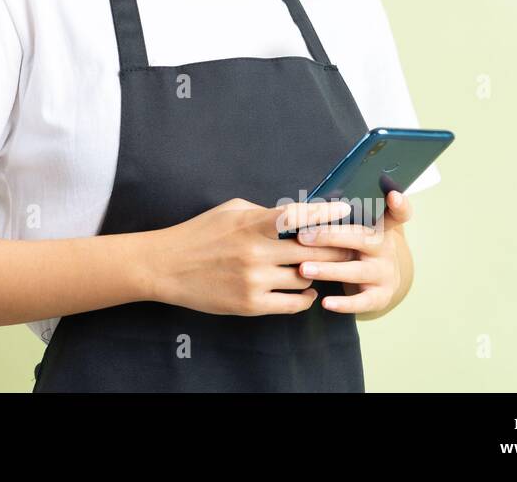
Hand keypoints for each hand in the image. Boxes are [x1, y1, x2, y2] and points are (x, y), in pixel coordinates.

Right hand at [147, 198, 358, 316]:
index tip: (346, 213)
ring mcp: (254, 281)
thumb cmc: (199, 233)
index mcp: (251, 224)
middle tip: (350, 247)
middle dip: (335, 248)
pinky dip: (305, 298)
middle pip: (312, 251)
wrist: (167, 266)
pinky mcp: (250, 304)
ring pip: (305, 277)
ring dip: (317, 273)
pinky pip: (292, 304)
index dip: (326, 214)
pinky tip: (308, 292)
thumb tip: (294, 216)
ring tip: (325, 270)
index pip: (299, 217)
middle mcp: (256, 253)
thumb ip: (262, 212)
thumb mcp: (229, 210)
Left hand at [295, 190, 412, 314]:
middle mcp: (385, 248)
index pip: (396, 213)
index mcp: (380, 226)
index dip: (399, 205)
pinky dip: (344, 303)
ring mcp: (385, 273)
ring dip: (328, 269)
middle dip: (330, 237)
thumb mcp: (353, 230)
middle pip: (361, 239)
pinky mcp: (381, 296)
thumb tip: (301, 207)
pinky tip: (325, 302)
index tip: (393, 196)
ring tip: (303, 269)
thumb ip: (338, 218)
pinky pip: (362, 301)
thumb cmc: (353, 247)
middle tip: (303, 237)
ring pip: (356, 270)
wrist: (376, 281)